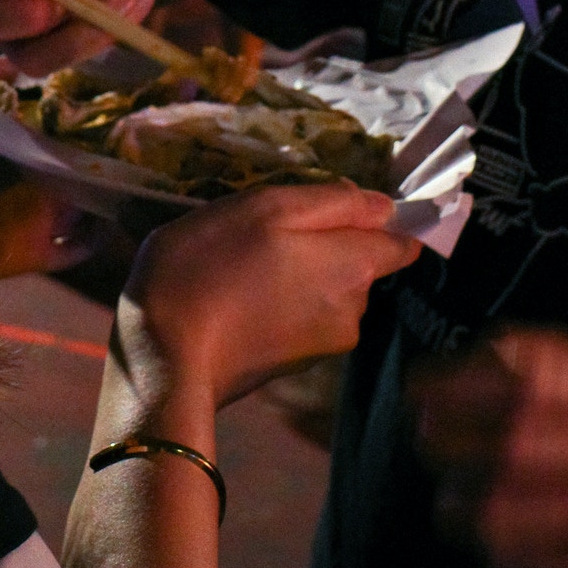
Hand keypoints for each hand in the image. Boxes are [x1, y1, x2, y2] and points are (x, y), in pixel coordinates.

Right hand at [119, 182, 418, 407]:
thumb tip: (384, 207)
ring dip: (302, 272)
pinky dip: (284, 300)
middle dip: (328, 244)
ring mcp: (324, 344)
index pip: (403, 244)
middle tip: (270, 230)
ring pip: (330, 290)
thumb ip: (332, 203)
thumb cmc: (211, 265)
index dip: (384, 222)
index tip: (341, 208)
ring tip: (248, 261)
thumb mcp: (265, 207)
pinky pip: (304, 316)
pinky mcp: (294, 364)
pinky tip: (242, 293)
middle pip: (360, 264)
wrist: (164, 355)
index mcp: (354, 267)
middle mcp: (353, 311)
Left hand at [410, 326, 567, 567]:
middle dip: (447, 442)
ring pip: (506, 514)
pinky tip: (481, 531)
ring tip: (447, 495)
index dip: (457, 385)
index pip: (523, 381)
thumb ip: (538, 354)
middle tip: (423, 439)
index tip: (417, 390)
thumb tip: (459, 361)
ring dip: (456, 503)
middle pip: (509, 448)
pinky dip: (487, 545)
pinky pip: (523, 563)